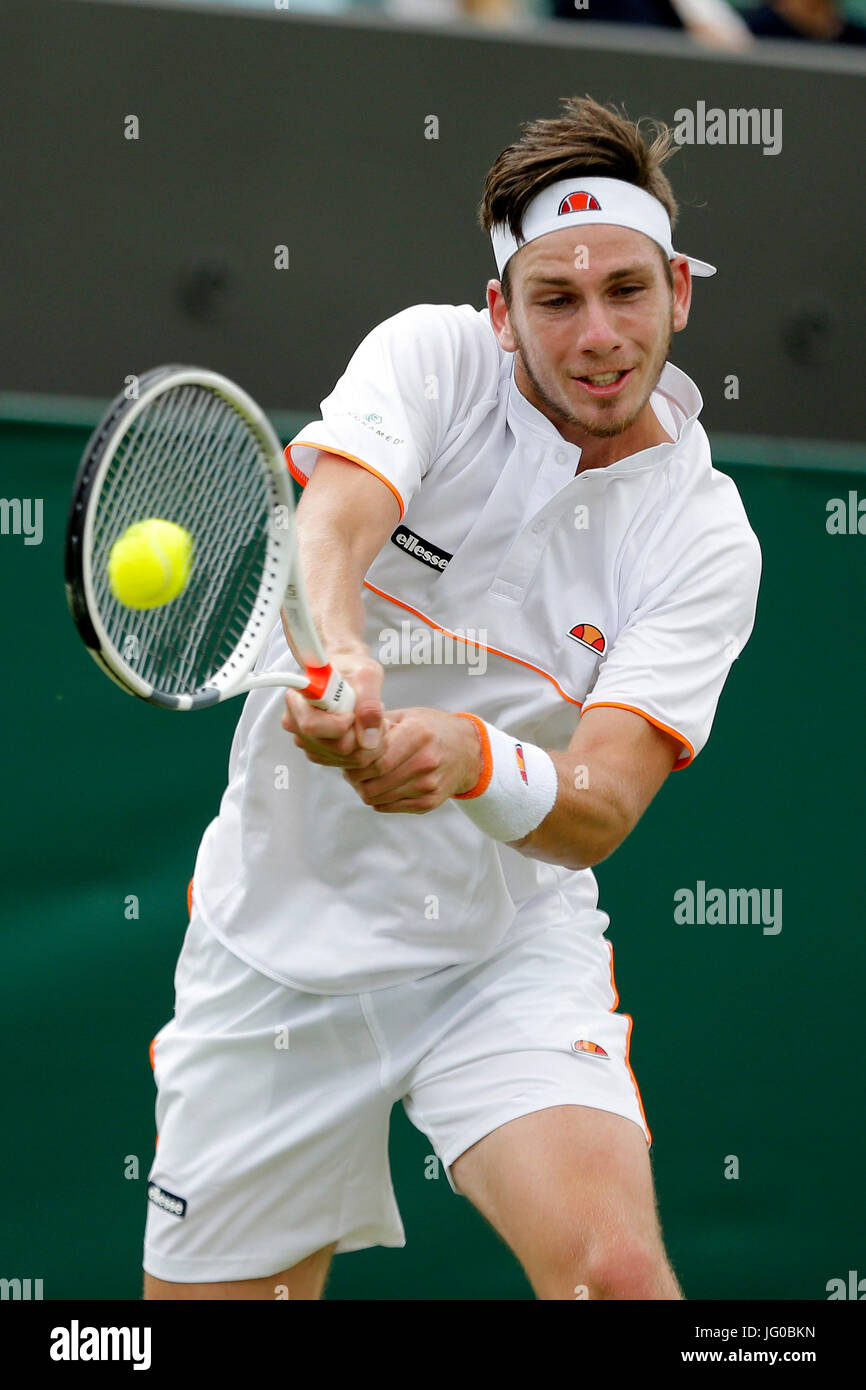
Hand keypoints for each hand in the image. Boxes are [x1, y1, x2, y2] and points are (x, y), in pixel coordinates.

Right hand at [281, 648, 388, 767]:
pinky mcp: (320, 753)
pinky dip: (365, 750)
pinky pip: (348, 763)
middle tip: (376, 714)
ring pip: (346, 759)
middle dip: (365, 735)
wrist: (348, 674)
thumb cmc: (352, 669)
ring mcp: (307, 742)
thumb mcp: (367, 675)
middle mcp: (296, 724)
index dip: (342, 724)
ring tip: (371, 719)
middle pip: (336, 747)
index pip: (313, 726)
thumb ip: (369, 705)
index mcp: (297, 700)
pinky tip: (365, 730)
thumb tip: (368, 740)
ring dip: (369, 743)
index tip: (354, 712)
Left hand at [341, 707, 483, 813]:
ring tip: (366, 776)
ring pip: (377, 798)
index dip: (354, 762)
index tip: (348, 757)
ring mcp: (429, 785)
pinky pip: (388, 807)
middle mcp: (426, 762)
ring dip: (364, 789)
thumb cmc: (430, 729)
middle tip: (351, 769)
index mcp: (418, 734)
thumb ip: (376, 724)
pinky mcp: (429, 802)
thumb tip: (344, 734)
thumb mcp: (407, 716)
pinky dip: (378, 798)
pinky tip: (383, 784)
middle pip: (373, 782)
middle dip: (354, 778)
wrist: (467, 751)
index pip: (374, 759)